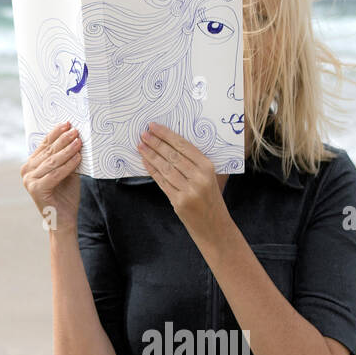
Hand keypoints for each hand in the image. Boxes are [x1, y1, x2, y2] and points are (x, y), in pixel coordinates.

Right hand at [21, 121, 82, 230]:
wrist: (64, 220)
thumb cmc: (65, 195)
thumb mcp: (67, 172)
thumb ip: (66, 158)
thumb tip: (75, 138)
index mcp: (31, 165)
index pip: (44, 145)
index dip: (55, 134)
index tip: (67, 124)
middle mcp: (26, 171)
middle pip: (47, 152)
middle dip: (62, 139)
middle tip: (75, 130)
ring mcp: (29, 181)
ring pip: (52, 162)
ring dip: (66, 150)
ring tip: (78, 142)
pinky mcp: (36, 189)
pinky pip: (55, 173)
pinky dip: (67, 165)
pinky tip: (77, 157)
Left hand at [137, 121, 228, 238]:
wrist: (215, 227)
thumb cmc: (210, 199)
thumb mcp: (210, 178)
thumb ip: (195, 163)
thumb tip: (171, 144)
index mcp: (208, 167)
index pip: (184, 146)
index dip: (167, 135)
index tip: (154, 126)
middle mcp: (199, 177)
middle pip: (172, 155)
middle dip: (155, 143)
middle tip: (143, 133)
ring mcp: (189, 190)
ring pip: (165, 168)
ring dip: (150, 155)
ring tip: (140, 145)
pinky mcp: (179, 202)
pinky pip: (162, 182)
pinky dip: (152, 170)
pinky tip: (144, 161)